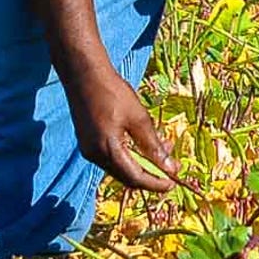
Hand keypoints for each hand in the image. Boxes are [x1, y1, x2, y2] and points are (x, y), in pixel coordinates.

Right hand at [61, 67, 178, 190]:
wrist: (84, 75)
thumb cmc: (113, 93)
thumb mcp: (139, 119)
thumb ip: (153, 146)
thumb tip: (170, 168)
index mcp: (107, 151)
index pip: (135, 178)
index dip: (156, 183)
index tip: (174, 182)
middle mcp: (95, 156)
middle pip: (127, 177)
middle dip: (151, 174)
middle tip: (173, 165)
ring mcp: (89, 150)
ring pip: (120, 168)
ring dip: (142, 163)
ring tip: (163, 146)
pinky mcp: (88, 143)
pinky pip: (112, 158)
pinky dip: (130, 156)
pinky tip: (144, 142)